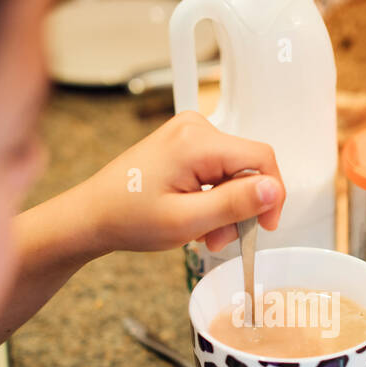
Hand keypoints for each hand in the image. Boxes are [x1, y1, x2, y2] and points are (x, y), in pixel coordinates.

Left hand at [80, 111, 284, 253]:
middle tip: (218, 239)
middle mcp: (195, 127)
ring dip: (226, 206)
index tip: (264, 226)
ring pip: (233, 171)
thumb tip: (273, 189)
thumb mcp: (187, 220)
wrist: (92, 215)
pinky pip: (217, 169)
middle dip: (240, 207)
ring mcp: (188, 133)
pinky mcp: (184, 144)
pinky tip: (196, 216)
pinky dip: (213, 197)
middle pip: (246, 166)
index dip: (271, 194)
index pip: (261, 158)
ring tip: (203, 233)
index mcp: (197, 141)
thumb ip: (235, 204)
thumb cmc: (128, 217)